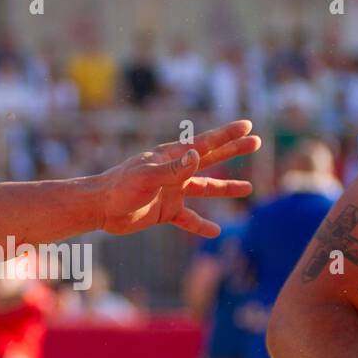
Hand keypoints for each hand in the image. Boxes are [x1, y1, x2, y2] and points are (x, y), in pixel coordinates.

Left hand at [97, 121, 258, 236]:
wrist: (101, 208)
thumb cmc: (120, 187)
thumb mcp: (148, 176)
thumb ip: (174, 169)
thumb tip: (199, 156)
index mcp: (171, 157)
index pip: (205, 143)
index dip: (227, 135)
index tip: (247, 126)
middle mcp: (175, 171)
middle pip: (211, 160)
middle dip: (234, 151)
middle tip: (256, 141)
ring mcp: (172, 191)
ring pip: (205, 189)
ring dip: (226, 188)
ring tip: (248, 188)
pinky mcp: (166, 211)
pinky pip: (189, 219)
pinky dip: (201, 225)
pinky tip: (215, 231)